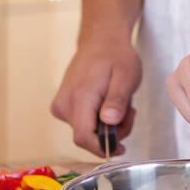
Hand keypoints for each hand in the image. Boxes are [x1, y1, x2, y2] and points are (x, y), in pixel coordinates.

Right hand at [50, 31, 140, 157]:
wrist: (100, 40)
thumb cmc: (115, 56)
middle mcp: (64, 104)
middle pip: (87, 136)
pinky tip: (107, 102)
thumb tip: (110, 121)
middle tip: (129, 112)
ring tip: (119, 102)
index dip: (102, 148)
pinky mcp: (62, 107)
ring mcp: (60, 106)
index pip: (83, 137)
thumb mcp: (126, 76)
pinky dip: (99, 120)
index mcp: (79, 97)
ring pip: (86, 132)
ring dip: (107, 126)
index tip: (120, 148)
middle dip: (112, 132)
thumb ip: (117, 100)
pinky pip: (82, 124)